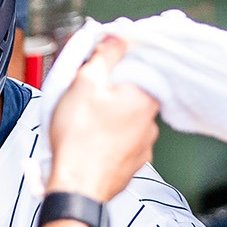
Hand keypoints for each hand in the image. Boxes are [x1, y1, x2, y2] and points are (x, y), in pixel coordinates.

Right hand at [46, 38, 159, 202]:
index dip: (116, 63)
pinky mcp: (131, 165)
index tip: (99, 65)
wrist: (76, 188)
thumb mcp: (85, 83)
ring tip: (82, 123)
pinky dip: (106, 140)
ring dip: (107, 118)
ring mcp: (143, 147)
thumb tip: (115, 38)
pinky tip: (88, 141)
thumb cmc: (79, 141)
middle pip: (130, 94)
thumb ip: (104, 55)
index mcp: (145, 98)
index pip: (138, 67)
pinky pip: (120, 143)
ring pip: (125, 120)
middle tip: (83, 96)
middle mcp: (150, 123)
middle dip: (108, 92)